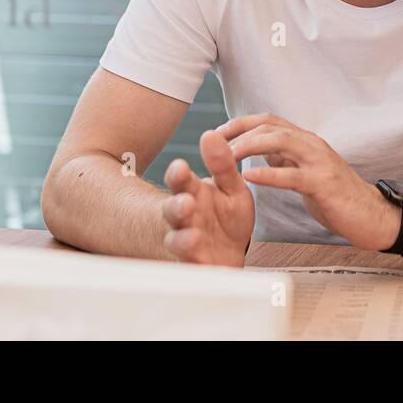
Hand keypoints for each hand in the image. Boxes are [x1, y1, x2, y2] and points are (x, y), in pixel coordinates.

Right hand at [161, 129, 254, 265]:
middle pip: (172, 211)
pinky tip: (203, 264)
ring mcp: (187, 243)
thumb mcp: (231, 187)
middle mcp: (185, 218)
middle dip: (176, 207)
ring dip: (183, 239)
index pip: (180, 181)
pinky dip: (195, 266)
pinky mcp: (195, 267)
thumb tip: (211, 134)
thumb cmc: (226, 216)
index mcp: (192, 193)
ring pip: (177, 241)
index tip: (181, 167)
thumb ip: (223, 164)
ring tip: (193, 236)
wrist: (228, 253)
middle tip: (186, 202)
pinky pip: (192, 268)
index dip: (177, 174)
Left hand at [218, 113, 400, 251]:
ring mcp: (319, 161)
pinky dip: (268, 174)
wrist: (370, 215)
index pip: (269, 120)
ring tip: (227, 156)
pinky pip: (292, 175)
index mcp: (306, 141)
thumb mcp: (306, 172)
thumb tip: (263, 152)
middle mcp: (312, 144)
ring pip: (281, 141)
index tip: (218, 133)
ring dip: (250, 146)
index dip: (241, 123)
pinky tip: (248, 177)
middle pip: (271, 126)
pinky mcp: (323, 183)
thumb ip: (287, 159)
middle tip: (214, 145)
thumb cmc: (337, 195)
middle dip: (239, 132)